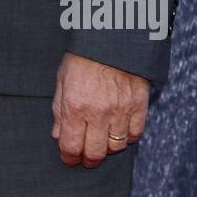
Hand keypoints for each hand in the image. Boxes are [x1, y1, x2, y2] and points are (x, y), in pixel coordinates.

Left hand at [51, 53, 148, 167]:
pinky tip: (120, 131)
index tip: (69, 158)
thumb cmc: (83, 56)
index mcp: (75, 107)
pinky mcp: (138, 106)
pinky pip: (135, 134)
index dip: (69, 157)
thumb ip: (59, 109)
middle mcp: (98, 113)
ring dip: (108, 148)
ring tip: (103, 142)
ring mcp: (120, 111)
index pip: (71, 146)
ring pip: (116, 147)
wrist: (112, 37)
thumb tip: (57, 134)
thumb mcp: (63, 79)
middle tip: (86, 158)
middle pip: (95, 153)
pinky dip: (128, 137)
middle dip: (88, 159)